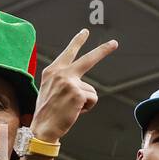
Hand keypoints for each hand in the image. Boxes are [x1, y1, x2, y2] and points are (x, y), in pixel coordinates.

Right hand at [29, 29, 117, 143]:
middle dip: (103, 50)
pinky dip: (87, 108)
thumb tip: (79, 83)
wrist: (43, 128)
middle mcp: (60, 73)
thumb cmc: (48, 112)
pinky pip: (93, 99)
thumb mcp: (50, 89)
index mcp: (52, 71)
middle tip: (115, 43)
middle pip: (88, 59)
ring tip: (71, 108)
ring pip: (91, 90)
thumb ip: (62, 80)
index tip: (85, 31)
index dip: (77, 41)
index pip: (68, 53)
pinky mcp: (78, 93)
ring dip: (85, 101)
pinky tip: (74, 111)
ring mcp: (69, 82)